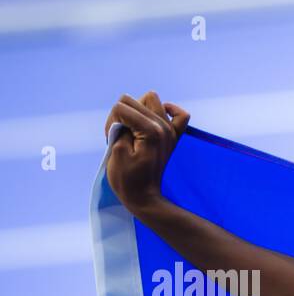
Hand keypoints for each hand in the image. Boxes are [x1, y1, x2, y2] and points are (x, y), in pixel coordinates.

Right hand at [103, 91, 189, 213]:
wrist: (144, 197)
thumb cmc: (127, 178)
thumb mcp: (116, 151)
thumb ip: (120, 127)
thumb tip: (125, 114)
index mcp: (151, 131)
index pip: (121, 107)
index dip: (111, 122)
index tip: (112, 139)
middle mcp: (164, 127)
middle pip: (132, 100)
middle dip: (121, 115)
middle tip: (120, 137)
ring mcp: (171, 131)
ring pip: (151, 99)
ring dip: (137, 110)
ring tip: (133, 130)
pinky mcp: (173, 136)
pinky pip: (180, 115)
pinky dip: (170, 110)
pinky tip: (159, 116)